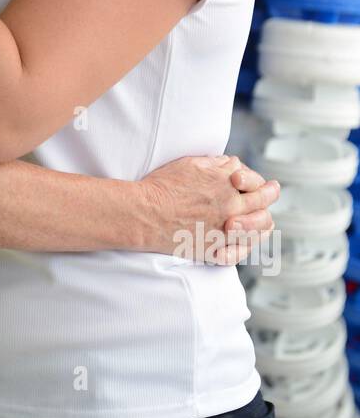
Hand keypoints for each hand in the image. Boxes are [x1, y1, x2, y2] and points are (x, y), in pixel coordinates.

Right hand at [139, 154, 279, 265]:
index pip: (258, 183)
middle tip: (273, 191)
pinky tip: (240, 245)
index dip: (261, 183)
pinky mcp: (211, 249)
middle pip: (263, 206)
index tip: (267, 184)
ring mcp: (223, 231)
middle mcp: (230, 208)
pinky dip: (240, 250)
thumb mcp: (192, 164)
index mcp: (227, 185)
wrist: (144, 213)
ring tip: (263, 222)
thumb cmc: (163, 185)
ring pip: (257, 232)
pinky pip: (235, 254)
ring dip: (261, 225)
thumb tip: (234, 164)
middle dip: (271, 197)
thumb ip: (218, 165)